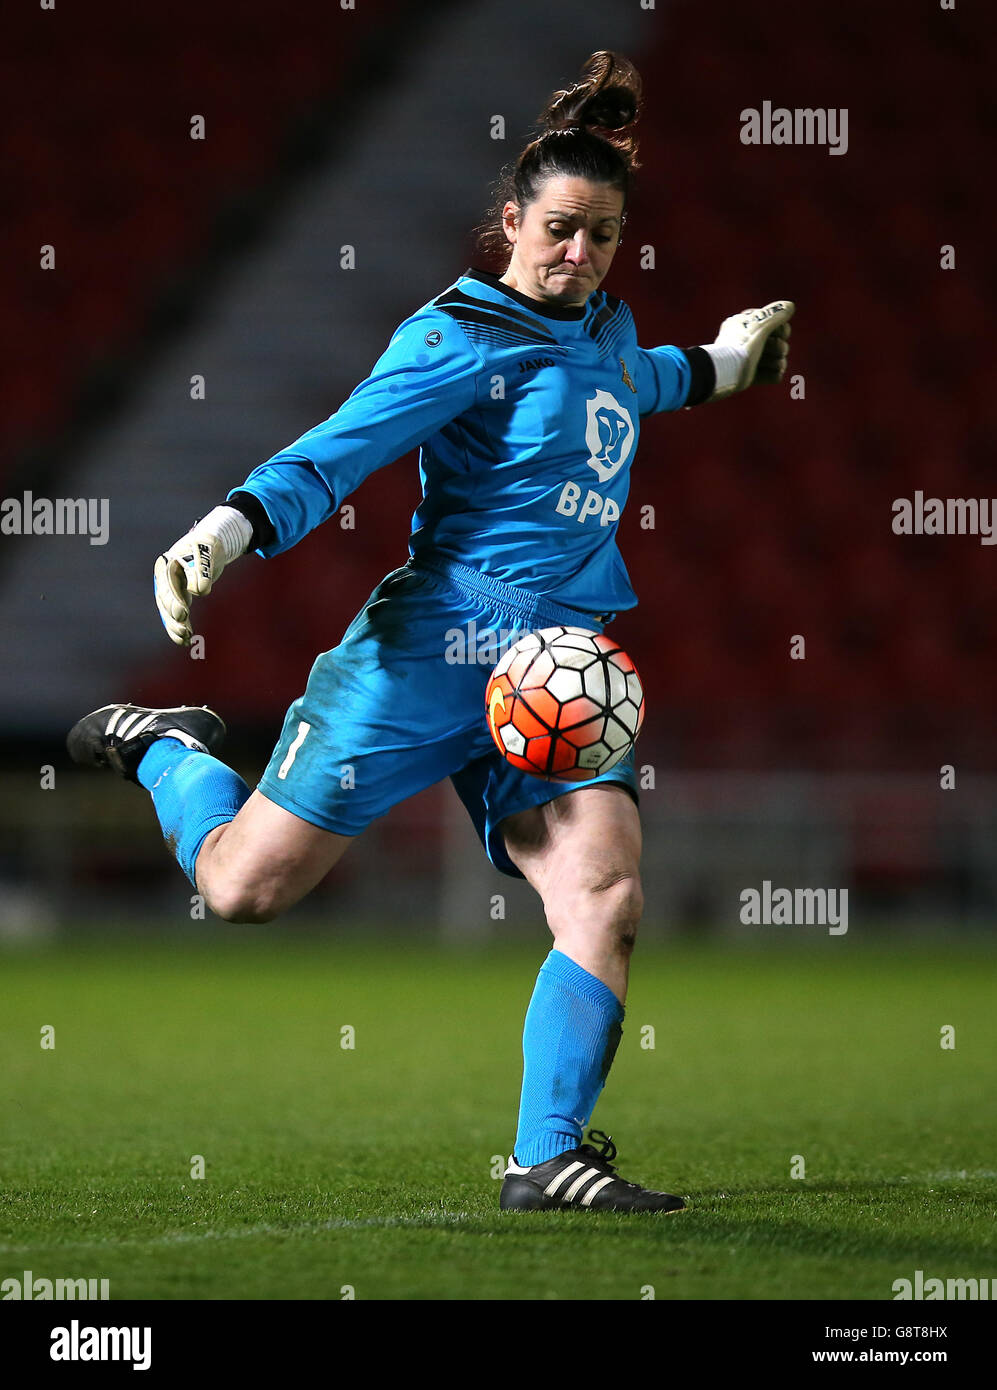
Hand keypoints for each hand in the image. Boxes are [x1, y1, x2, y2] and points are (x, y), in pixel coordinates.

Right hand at [154, 505, 251, 645]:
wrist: (212, 544)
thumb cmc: (209, 545)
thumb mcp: (207, 552)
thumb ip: (202, 569)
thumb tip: (198, 591)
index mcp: (167, 564)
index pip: (167, 585)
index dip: (173, 600)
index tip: (182, 613)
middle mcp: (165, 577)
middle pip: (165, 600)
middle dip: (173, 618)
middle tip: (184, 632)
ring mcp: (171, 587)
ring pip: (169, 610)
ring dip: (176, 626)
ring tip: (186, 640)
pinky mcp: (180, 595)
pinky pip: (177, 613)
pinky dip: (182, 625)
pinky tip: (187, 638)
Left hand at [714, 300, 793, 392]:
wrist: (726, 371)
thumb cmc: (742, 345)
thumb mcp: (760, 325)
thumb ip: (776, 314)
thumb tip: (790, 306)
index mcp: (744, 324)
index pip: (772, 322)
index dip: (781, 329)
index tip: (781, 333)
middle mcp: (746, 340)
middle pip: (776, 342)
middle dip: (780, 347)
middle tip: (776, 350)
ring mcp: (747, 359)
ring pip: (774, 359)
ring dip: (778, 361)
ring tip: (776, 364)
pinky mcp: (749, 376)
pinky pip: (769, 375)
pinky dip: (774, 375)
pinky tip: (775, 374)